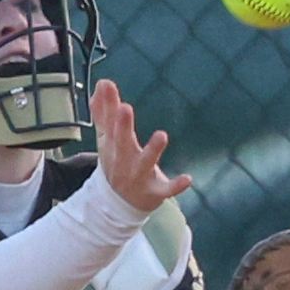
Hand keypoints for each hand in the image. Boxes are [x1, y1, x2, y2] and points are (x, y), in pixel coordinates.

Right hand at [90, 79, 191, 212]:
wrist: (118, 205)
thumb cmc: (116, 164)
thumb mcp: (106, 140)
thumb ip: (103, 113)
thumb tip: (101, 84)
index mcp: (112, 146)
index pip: (108, 123)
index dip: (108, 105)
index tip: (107, 86)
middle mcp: (123, 160)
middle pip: (122, 141)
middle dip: (123, 126)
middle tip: (125, 107)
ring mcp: (138, 176)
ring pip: (145, 163)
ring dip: (152, 150)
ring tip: (162, 135)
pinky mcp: (154, 191)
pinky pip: (165, 189)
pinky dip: (175, 186)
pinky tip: (188, 178)